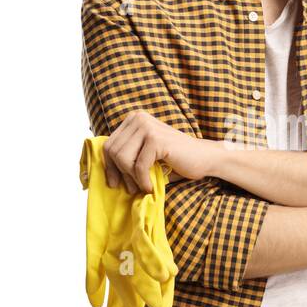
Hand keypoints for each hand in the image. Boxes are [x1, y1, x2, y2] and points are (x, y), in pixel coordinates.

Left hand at [103, 111, 218, 194]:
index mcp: (133, 119)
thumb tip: (101, 174)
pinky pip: (138, 166)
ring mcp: (147, 127)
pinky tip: (150, 187)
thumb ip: (127, 155)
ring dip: (131, 178)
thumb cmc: (175, 160)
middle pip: (112, 151)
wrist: (205, 158)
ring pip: (122, 158)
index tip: (115, 183)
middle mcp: (138, 118)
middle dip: (119, 174)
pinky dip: (142, 181)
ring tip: (142, 186)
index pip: (108, 144)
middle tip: (131, 188)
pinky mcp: (156, 139)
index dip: (108, 167)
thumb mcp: (145, 154)